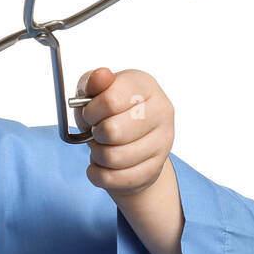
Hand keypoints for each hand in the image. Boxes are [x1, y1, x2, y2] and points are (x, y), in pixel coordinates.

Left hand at [73, 67, 173, 198]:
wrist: (127, 142)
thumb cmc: (109, 113)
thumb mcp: (95, 93)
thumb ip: (93, 82)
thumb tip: (100, 75)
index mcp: (145, 86)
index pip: (111, 100)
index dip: (91, 111)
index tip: (90, 114)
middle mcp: (161, 111)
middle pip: (113, 131)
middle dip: (94, 135)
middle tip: (96, 133)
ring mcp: (163, 142)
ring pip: (114, 158)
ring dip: (97, 155)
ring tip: (101, 148)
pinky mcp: (156, 168)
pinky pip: (116, 178)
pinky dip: (99, 174)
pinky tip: (101, 165)